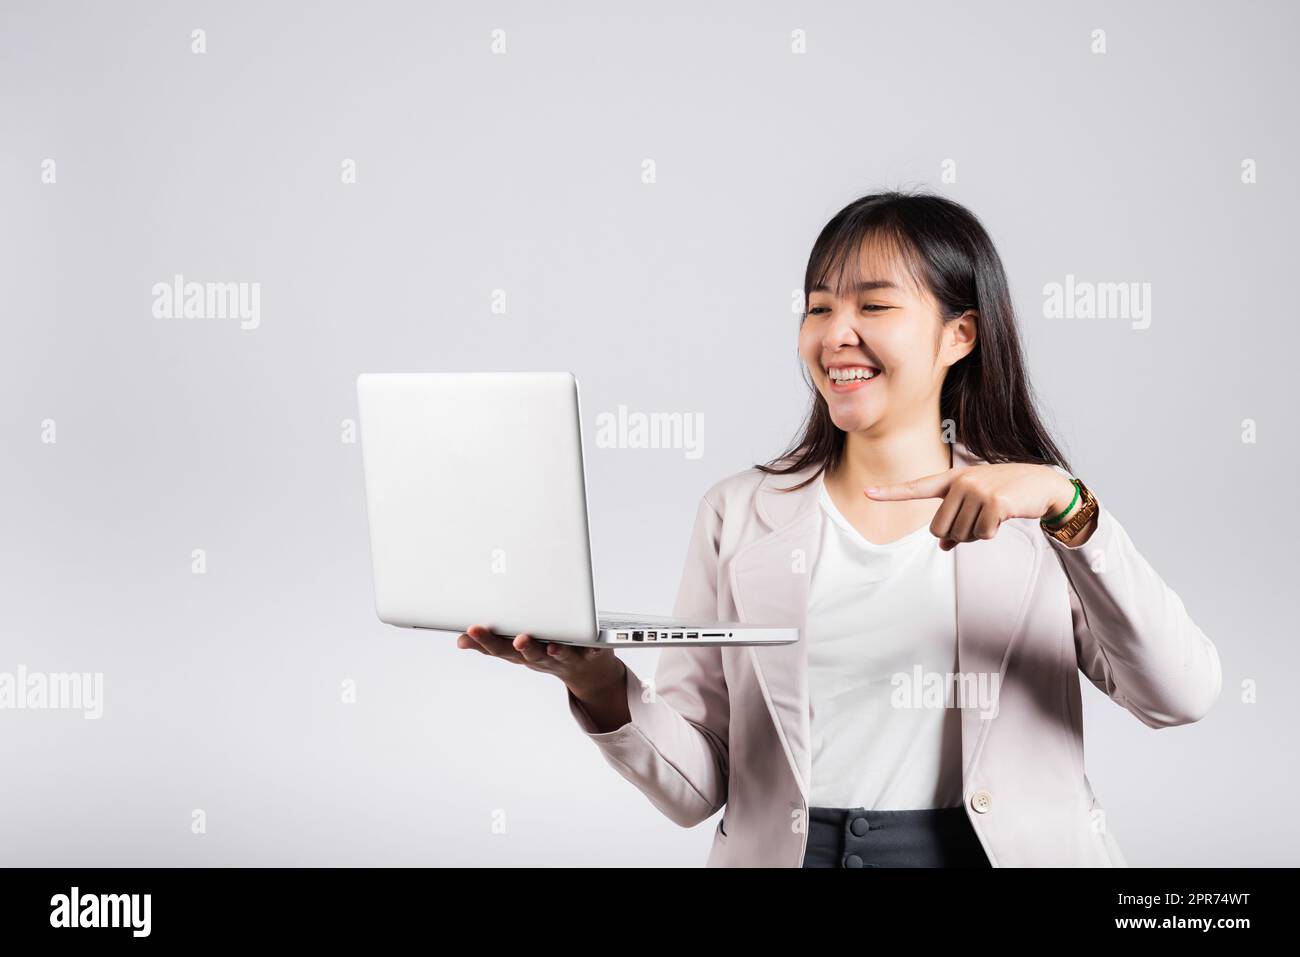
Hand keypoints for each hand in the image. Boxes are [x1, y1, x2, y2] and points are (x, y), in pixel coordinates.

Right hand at [456, 624, 625, 697]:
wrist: (589, 672)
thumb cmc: (546, 652)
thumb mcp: (516, 650)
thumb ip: (490, 643)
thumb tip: (461, 639)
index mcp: (522, 653)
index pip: (500, 648)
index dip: (485, 641)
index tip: (471, 629)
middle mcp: (542, 658)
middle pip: (528, 653)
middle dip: (520, 647)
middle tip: (515, 639)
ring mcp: (566, 657)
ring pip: (558, 655)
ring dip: (553, 651)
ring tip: (551, 645)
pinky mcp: (591, 652)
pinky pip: (591, 651)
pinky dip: (590, 648)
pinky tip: (588, 643)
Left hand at [864, 462, 1078, 550]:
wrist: (1044, 484)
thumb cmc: (1007, 494)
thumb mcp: (979, 504)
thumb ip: (958, 522)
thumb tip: (944, 547)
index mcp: (952, 480)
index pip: (916, 488)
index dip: (890, 493)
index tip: (867, 493)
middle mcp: (961, 481)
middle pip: (940, 529)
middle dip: (957, 535)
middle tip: (978, 522)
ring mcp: (977, 489)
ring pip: (960, 534)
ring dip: (977, 535)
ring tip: (993, 516)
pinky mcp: (994, 502)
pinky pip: (982, 534)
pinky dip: (993, 533)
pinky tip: (1005, 516)